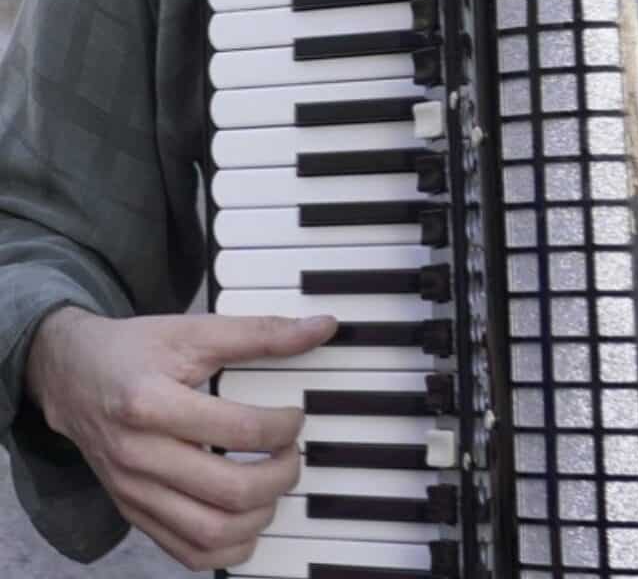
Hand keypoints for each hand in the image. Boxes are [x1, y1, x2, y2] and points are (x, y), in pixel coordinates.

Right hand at [26, 307, 335, 571]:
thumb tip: (322, 327)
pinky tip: (248, 520)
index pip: (238, 429)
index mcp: (152, 404)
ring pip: (210, 533)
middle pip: (228, 491)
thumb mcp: (194, 330)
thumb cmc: (136, 351)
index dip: (283, 425)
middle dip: (281, 475)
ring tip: (275, 485)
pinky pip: (185, 553)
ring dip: (260, 516)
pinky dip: (227, 548)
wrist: (73, 378)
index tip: (296, 416)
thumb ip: (260, 332)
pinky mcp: (133, 513)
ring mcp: (134, 492)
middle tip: (293, 453)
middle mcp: (139, 456)